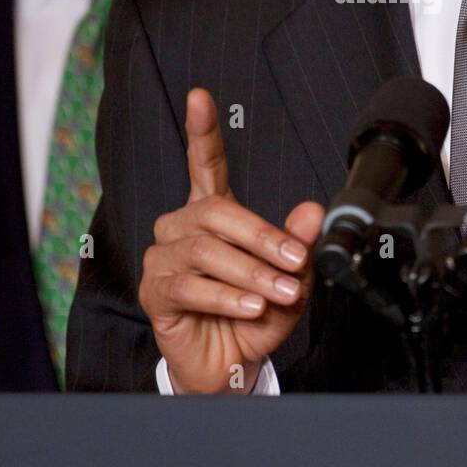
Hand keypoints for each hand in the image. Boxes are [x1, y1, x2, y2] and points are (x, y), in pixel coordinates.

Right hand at [139, 88, 323, 393]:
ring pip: (205, 251)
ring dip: (250, 274)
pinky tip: (250, 307)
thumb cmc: (254, 319)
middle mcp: (182, 228)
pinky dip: (227, 297)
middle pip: (217, 213)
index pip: (205, 165)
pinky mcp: (155, 293)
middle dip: (263, 238)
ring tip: (278, 294)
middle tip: (296, 263)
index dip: (202, 131)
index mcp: (212, 215)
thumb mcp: (288, 281)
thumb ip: (298, 245)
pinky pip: (191, 286)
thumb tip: (311, 211)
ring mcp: (163, 259)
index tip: (201, 97)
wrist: (228, 369)